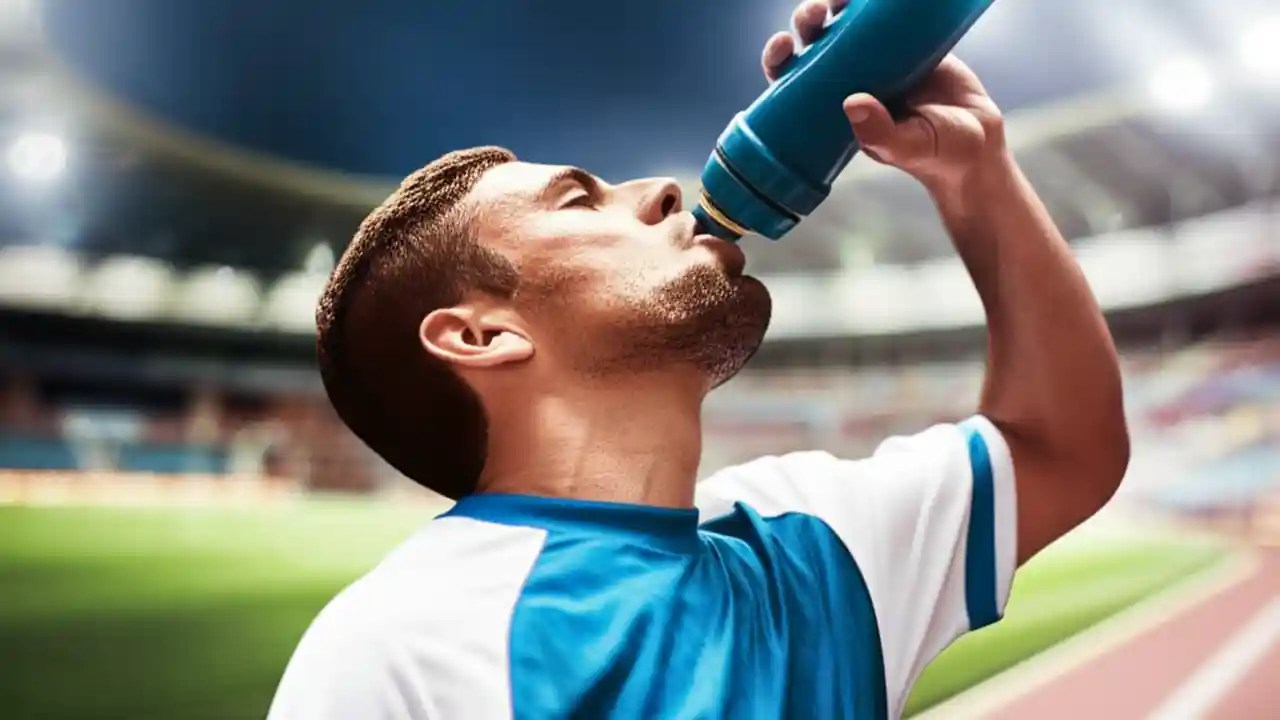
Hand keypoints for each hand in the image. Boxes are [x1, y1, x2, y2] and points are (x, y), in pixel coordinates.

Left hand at [763, 0, 1008, 189]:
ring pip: (845, 22)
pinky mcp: (906, 41)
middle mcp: (849, 78)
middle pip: (815, 42)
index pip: (793, 79)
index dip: (779, 59)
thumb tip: (852, 103)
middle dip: (806, 21)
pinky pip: (887, 13)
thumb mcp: (907, 147)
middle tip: (815, 11)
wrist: (977, 141)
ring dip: (836, 2)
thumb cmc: (934, 154)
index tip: (783, 45)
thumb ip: (880, 133)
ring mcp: (876, 57)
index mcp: (833, 107)